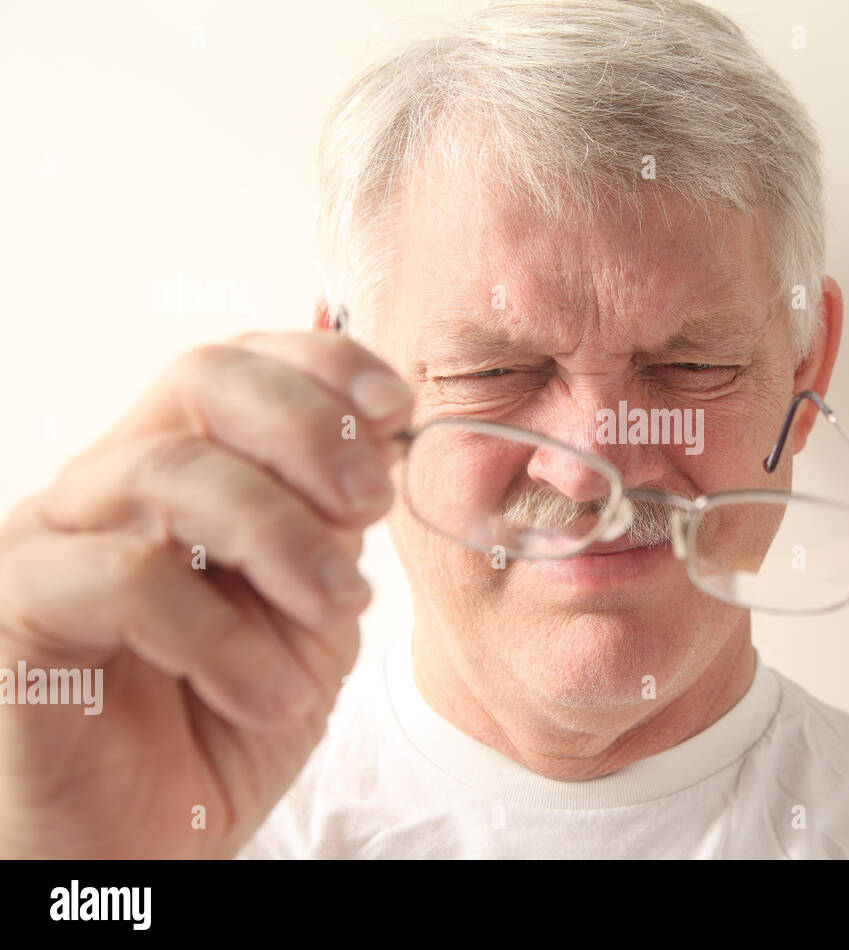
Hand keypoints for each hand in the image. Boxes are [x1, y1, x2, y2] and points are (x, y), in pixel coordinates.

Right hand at [0, 331, 410, 856]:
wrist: (151, 843)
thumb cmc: (227, 721)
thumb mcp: (312, 615)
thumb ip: (334, 529)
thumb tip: (375, 448)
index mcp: (190, 472)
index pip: (245, 366)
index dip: (324, 365)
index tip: (396, 406)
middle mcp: (115, 485)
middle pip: (201, 379)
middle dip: (307, 427)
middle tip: (371, 500)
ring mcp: (57, 538)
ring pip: (166, 472)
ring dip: (280, 537)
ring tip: (338, 609)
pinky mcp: (17, 607)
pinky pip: (123, 580)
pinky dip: (221, 636)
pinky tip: (267, 692)